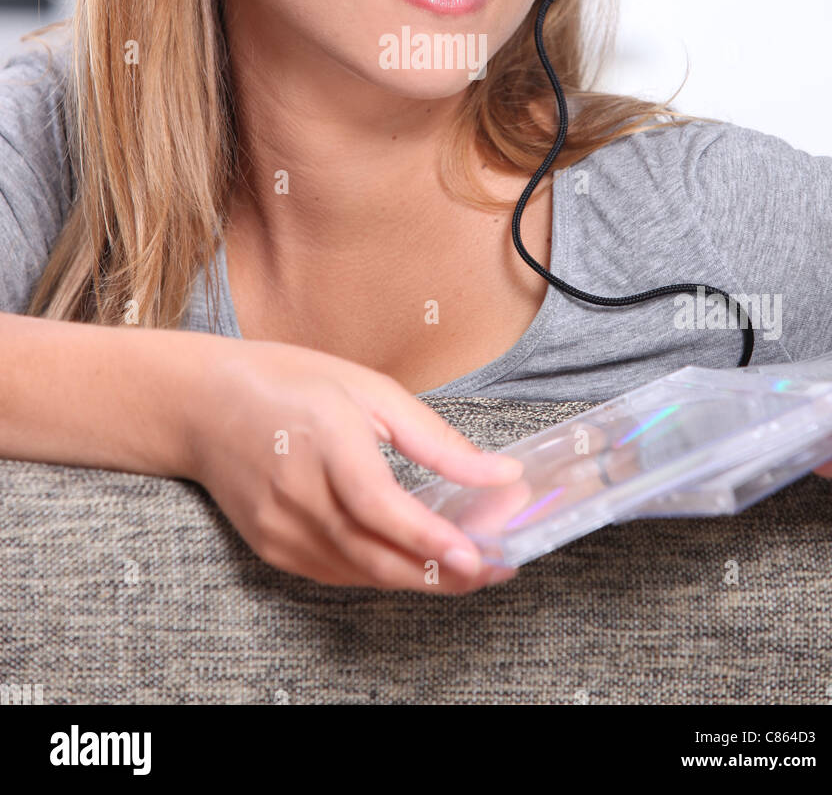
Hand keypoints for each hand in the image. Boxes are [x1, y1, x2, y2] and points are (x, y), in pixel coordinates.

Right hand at [184, 337, 524, 591]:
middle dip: (440, 573)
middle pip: (375, 554)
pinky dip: (380, 570)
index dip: (428, 537)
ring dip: (417, 577)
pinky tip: (413, 560)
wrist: (202, 405)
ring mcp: (280, 527)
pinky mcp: (271, 547)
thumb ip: (435, 440)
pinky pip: (337, 572)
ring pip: (361, 572)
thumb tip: (498, 473)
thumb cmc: (291, 384)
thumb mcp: (370, 389)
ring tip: (468, 567)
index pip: (379, 505)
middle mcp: (297, 492)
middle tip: (494, 570)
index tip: (476, 556)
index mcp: (324, 439)